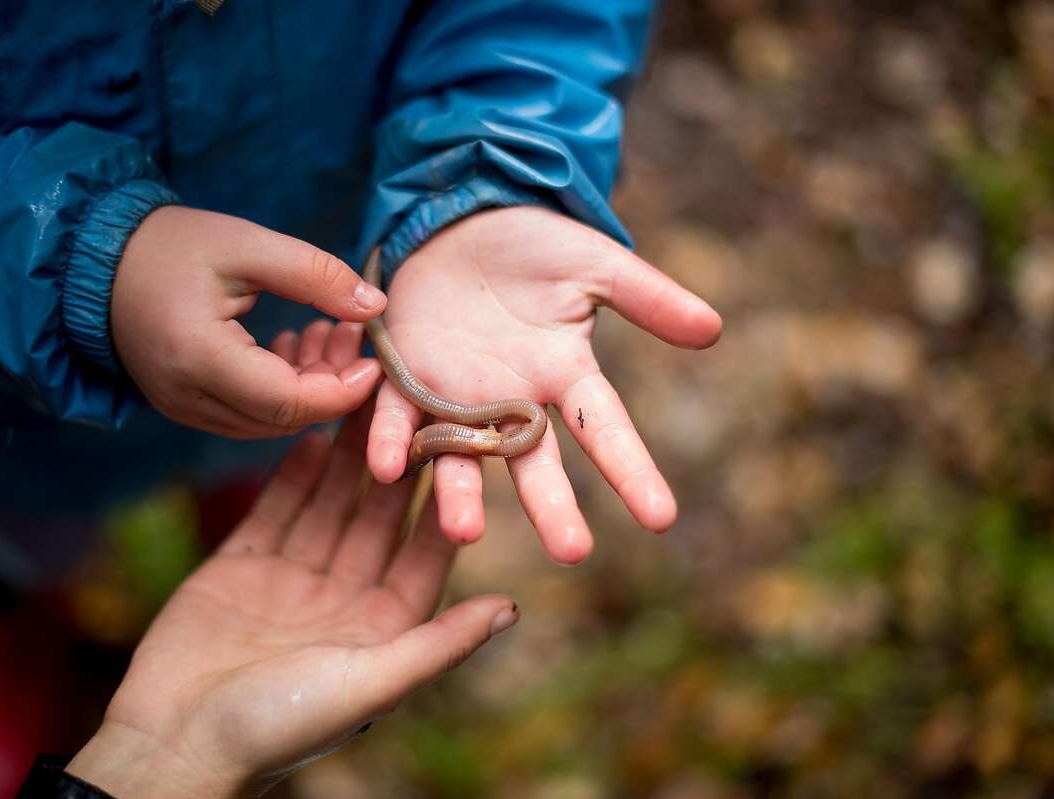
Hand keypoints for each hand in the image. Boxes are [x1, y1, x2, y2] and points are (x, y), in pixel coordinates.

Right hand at [66, 408, 517, 797]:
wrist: (174, 741)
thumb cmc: (280, 727)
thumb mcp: (372, 684)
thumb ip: (439, 643)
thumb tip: (512, 609)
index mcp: (381, 629)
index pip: (423, 554)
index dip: (441, 505)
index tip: (461, 452)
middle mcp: (342, 600)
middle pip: (375, 520)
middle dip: (394, 466)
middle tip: (410, 407)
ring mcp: (291, 582)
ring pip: (327, 507)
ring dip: (345, 460)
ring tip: (363, 406)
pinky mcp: (241, 569)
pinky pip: (275, 513)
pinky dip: (293, 477)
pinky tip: (311, 436)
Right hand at [112, 206, 385, 436]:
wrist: (97, 262)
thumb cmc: (170, 246)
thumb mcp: (246, 245)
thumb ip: (314, 274)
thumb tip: (374, 307)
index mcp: (199, 357)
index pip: (287, 401)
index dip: (342, 390)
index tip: (373, 358)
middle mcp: (187, 397)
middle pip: (282, 419)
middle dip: (331, 386)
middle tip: (351, 333)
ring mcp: (182, 409)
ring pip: (268, 423)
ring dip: (309, 387)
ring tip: (324, 331)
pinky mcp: (184, 407)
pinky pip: (248, 416)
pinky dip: (281, 390)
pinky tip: (290, 345)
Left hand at [366, 207, 721, 563]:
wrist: (457, 220)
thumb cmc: (531, 245)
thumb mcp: (593, 263)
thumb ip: (648, 296)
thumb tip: (714, 329)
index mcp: (561, 374)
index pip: (604, 429)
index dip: (632, 471)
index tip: (662, 519)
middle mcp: (510, 400)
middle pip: (533, 462)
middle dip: (551, 507)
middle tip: (572, 553)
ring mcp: (454, 396)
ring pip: (458, 456)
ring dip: (459, 494)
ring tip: (464, 532)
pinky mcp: (400, 377)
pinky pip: (392, 415)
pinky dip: (389, 439)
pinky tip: (387, 467)